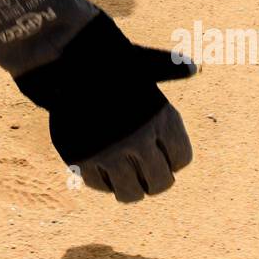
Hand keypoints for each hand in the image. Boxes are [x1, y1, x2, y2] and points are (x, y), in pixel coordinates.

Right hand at [17, 14, 196, 201]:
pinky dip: (104, 184)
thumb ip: (168, 72)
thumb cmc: (110, 64)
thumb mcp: (143, 67)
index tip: (167, 159)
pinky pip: (100, 186)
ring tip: (130, 184)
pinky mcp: (82, 160)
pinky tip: (106, 174)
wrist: (65, 64)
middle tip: (150, 179)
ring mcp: (110, 152)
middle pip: (161, 182)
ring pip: (131, 193)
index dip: (175, 160)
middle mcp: (139, 139)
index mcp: (162, 119)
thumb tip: (193, 68)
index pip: (181, 158)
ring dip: (132, 190)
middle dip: (157, 182)